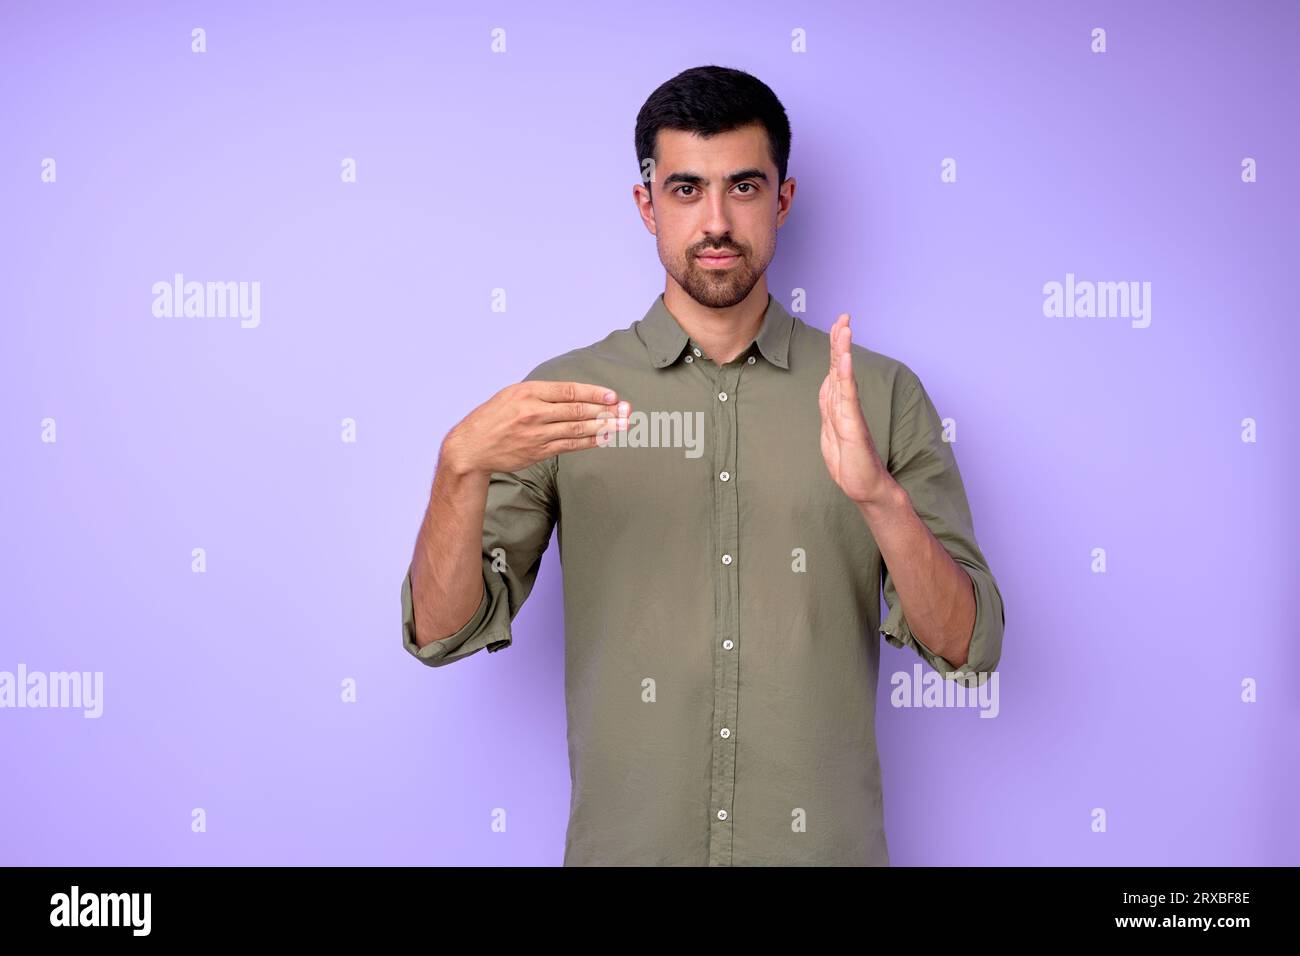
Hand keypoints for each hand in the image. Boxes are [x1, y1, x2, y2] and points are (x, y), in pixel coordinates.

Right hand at [443, 381, 628, 476]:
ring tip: (622, 425)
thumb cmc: (493, 417)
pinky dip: (589, 442)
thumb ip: (541, 393)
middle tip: (626, 411)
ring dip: (603, 427)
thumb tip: (575, 395)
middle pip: (577, 411)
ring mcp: (536, 434)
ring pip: (576, 429)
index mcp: (527, 392)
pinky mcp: (537, 452)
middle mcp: (533, 412)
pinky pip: (569, 446)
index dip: (594, 394)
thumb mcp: (512, 394)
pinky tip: (604, 438)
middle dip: (605, 411)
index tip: (613, 396)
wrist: (471, 447)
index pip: (568, 391)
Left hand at [818, 314, 893, 505]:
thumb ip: (829, 408)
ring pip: (843, 377)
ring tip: (845, 326)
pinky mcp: (853, 427)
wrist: (866, 489)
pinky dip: (845, 376)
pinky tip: (844, 359)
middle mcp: (844, 406)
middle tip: (844, 314)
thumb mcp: (831, 433)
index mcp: (838, 406)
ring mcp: (849, 415)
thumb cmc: (851, 464)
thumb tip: (828, 386)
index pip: (833, 371)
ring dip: (842, 350)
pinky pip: (848, 398)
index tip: (838, 324)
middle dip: (839, 340)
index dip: (834, 348)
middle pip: (838, 367)